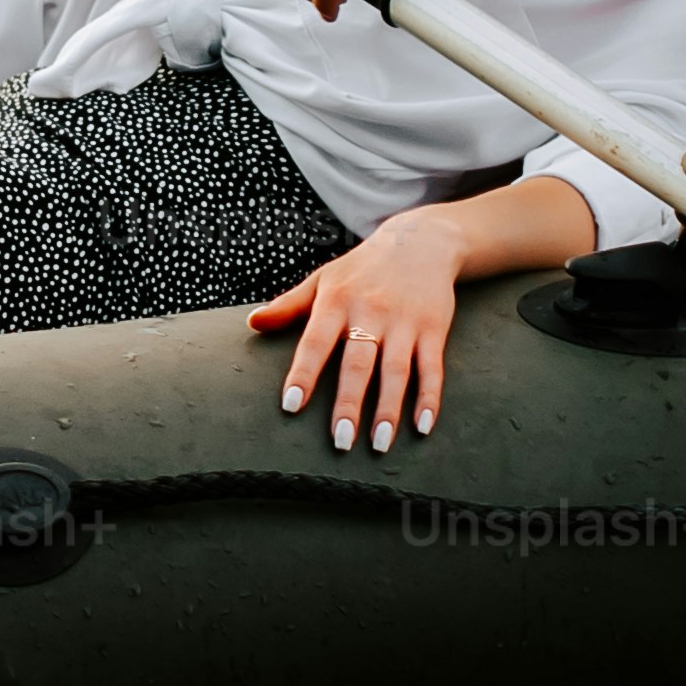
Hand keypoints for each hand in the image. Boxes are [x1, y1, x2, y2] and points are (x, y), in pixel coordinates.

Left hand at [253, 211, 464, 452]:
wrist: (421, 241)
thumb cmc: (363, 268)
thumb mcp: (324, 279)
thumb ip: (289, 305)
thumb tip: (252, 323)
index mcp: (337, 302)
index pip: (315, 342)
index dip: (303, 374)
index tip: (291, 406)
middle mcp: (371, 313)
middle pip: (358, 364)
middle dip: (349, 404)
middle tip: (340, 442)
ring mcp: (404, 323)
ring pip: (396, 371)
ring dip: (389, 410)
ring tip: (380, 444)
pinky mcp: (433, 329)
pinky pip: (432, 368)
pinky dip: (429, 398)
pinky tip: (422, 426)